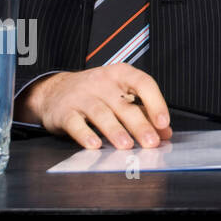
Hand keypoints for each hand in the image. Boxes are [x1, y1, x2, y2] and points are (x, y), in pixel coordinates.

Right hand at [17, 64, 172, 149]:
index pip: (143, 84)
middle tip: (151, 143)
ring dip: (115, 131)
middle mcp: (102, 82)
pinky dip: (85, 134)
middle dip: (140, 125)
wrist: (54, 90)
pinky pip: (75, 123)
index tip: (163, 123)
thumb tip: (165, 133)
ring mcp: (82, 96)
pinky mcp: (64, 111)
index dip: (156, 103)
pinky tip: (94, 145)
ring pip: (101, 113)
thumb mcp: (121, 95)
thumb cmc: (97, 93)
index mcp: (122, 74)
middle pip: (124, 105)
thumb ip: (144, 111)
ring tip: (126, 146)